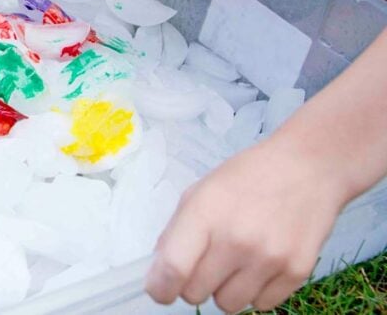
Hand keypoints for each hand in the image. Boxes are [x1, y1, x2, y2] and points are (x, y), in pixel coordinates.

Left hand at [147, 135, 348, 312]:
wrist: (308, 167)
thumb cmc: (248, 176)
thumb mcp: (201, 191)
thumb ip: (177, 231)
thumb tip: (160, 270)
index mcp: (205, 214)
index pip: (173, 269)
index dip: (160, 287)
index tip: (160, 288)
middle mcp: (236, 240)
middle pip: (196, 294)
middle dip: (193, 283)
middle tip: (205, 262)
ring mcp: (269, 259)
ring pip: (228, 305)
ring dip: (224, 290)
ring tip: (234, 262)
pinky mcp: (298, 272)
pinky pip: (262, 305)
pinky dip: (255, 292)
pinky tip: (260, 264)